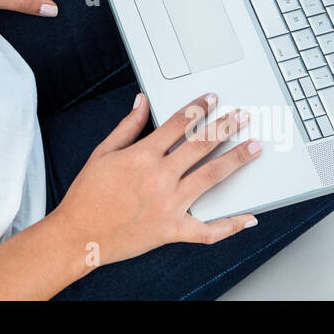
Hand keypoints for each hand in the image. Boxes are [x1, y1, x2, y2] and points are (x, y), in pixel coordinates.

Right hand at [48, 93, 260, 267]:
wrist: (79, 235)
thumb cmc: (88, 195)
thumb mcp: (103, 153)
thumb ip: (127, 126)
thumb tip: (142, 101)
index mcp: (142, 156)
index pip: (178, 124)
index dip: (198, 108)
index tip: (212, 99)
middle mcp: (159, 178)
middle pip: (201, 145)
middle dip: (226, 127)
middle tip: (242, 116)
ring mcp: (169, 205)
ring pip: (211, 178)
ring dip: (236, 160)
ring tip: (253, 148)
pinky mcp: (172, 231)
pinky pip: (208, 230)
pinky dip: (231, 225)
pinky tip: (249, 217)